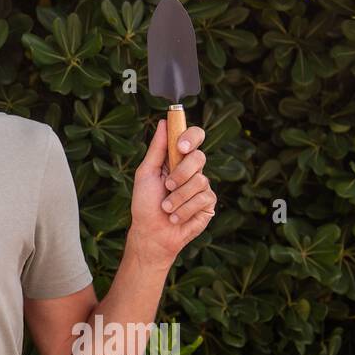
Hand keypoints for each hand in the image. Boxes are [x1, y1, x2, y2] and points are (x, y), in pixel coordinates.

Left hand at [128, 118, 216, 267]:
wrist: (151, 232)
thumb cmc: (145, 203)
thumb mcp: (146, 173)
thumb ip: (157, 149)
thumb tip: (164, 122)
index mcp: (177, 158)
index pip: (194, 137)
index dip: (191, 137)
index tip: (180, 147)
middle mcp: (192, 170)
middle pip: (199, 157)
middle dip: (181, 173)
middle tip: (167, 185)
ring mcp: (202, 187)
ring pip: (200, 181)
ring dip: (178, 197)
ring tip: (166, 207)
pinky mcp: (209, 204)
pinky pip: (203, 199)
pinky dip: (185, 209)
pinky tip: (175, 216)